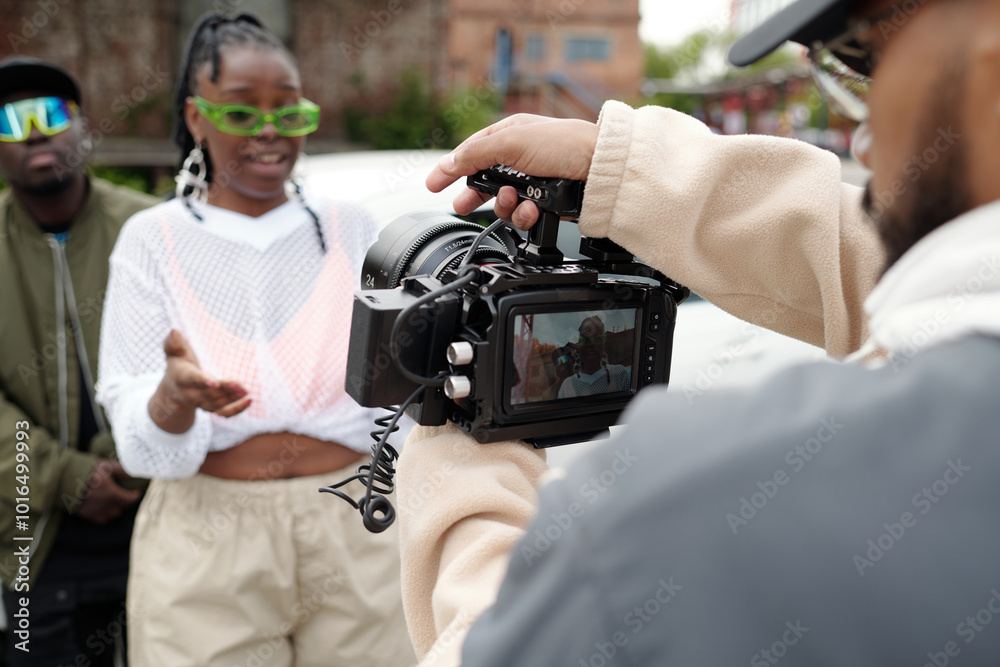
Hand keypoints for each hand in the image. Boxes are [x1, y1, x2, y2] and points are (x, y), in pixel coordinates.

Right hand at [75, 460, 140, 523]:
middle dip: (126, 500)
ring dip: (117, 508)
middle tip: (125, 493)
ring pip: (114, 514)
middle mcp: (105, 504)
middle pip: (122, 506)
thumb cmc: (87, 470)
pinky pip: (102, 519)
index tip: (136, 491)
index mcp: (111, 493)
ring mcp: (96, 511)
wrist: (63, 479)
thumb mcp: (105, 466)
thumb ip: (121, 470)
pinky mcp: (87, 514)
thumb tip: (135, 473)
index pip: (130, 499)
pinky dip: (107, 515)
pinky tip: (106, 507)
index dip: (135, 495)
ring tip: (115, 500)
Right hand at [149, 329, 251, 433]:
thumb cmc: (178, 363)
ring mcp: (200, 403)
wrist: (173, 388)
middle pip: (208, 394)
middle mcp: (190, 394)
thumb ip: (173, 343)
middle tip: (241, 386)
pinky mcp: (210, 408)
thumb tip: (174, 331)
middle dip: (224, 390)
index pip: (192, 380)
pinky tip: (249, 401)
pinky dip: (236, 410)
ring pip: (216, 405)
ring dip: (232, 400)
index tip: (215, 382)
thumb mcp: (173, 352)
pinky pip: (223, 413)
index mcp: (181, 377)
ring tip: (246, 392)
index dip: (202, 381)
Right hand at [426, 114, 598, 229]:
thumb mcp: (511, 143)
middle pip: (483, 182)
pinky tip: (533, 210)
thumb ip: (475, 155)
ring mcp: (532, 181)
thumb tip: (447, 164)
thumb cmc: (564, 145)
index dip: (450, 169)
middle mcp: (519, 158)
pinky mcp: (544, 202)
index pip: (470, 153)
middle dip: (474, 196)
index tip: (433, 185)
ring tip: (516, 200)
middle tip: (463, 207)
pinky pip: (522, 215)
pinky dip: (525, 216)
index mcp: (509, 135)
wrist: (601, 169)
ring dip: (505, 206)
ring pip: (502, 203)